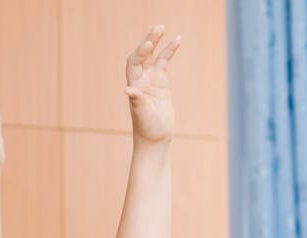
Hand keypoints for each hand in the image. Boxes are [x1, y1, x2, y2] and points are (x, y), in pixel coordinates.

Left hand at [125, 25, 180, 143]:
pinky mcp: (162, 83)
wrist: (155, 138)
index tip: (149, 45)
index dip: (141, 53)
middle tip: (158, 28)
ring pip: (153, 56)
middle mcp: (141, 79)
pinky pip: (165, 62)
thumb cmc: (147, 129)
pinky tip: (177, 40)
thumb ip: (137, 101)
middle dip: (149, 41)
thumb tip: (128, 91)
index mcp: (134, 85)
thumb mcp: (142, 115)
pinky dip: (170, 51)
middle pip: (143, 55)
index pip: (134, 63)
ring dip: (157, 42)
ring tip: (164, 28)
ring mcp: (151, 80)